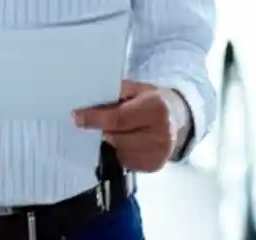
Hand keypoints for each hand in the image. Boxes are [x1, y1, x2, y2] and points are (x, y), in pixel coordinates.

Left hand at [73, 80, 187, 172]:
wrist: (178, 119)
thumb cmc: (153, 101)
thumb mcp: (138, 89)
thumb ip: (116, 92)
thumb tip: (88, 102)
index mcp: (157, 108)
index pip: (119, 118)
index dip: (95, 119)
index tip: (77, 117)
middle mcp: (161, 133)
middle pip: (116, 138)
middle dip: (100, 132)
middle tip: (91, 125)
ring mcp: (159, 153)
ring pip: (118, 152)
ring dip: (108, 144)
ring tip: (111, 133)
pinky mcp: (154, 166)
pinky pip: (125, 162)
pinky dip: (118, 153)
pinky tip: (123, 143)